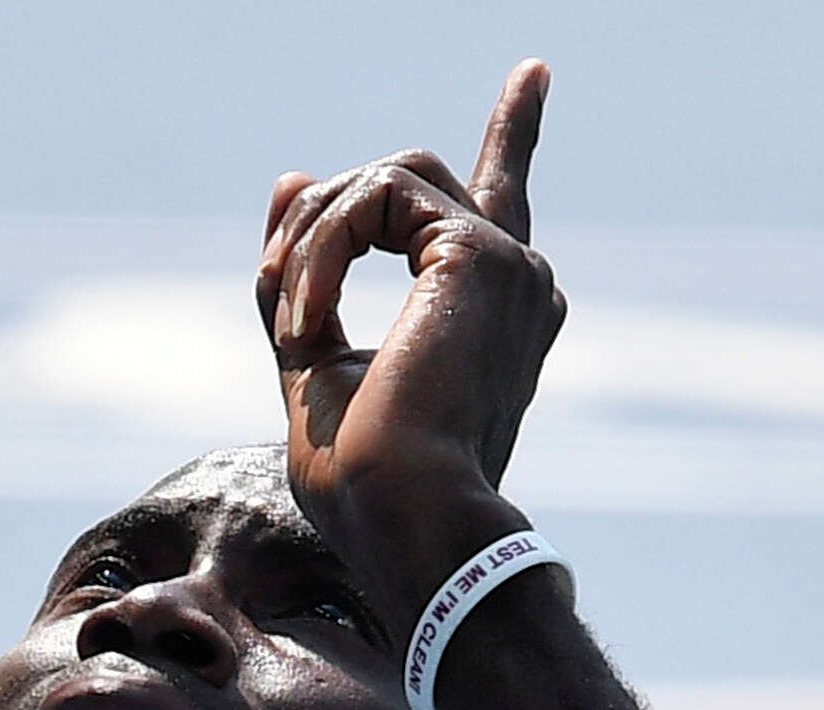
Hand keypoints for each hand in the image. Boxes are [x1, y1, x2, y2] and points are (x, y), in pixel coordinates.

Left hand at [255, 61, 565, 622]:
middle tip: (290, 308)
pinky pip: (371, 198)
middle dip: (323, 226)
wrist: (408, 521)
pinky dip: (321, 253)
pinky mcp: (477, 251)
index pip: (502, 200)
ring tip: (297, 324)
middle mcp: (519, 282)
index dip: (517, 133)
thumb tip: (287, 179)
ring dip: (314, 242)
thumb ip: (307, 278)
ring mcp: (508, 262)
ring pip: (382, 180)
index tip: (535, 74)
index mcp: (495, 314)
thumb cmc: (370, 483)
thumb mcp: (319, 368)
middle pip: (405, 181)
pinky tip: (311, 322)